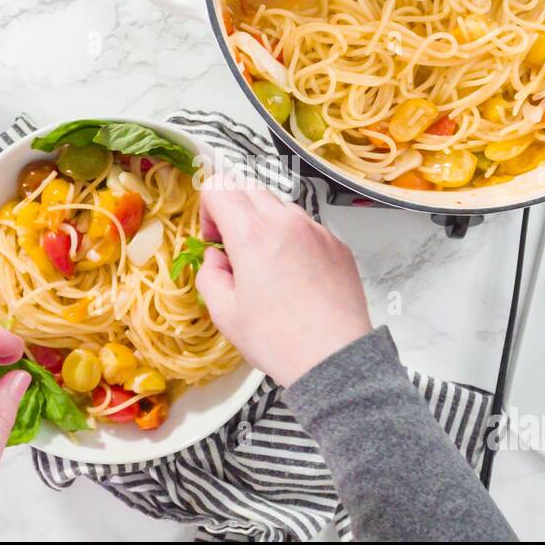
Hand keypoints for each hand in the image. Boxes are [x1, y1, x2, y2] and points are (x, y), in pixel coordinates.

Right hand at [196, 173, 371, 386]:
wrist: (333, 358)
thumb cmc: (279, 340)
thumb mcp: (224, 313)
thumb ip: (210, 274)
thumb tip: (215, 259)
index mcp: (251, 234)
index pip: (219, 186)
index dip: (207, 209)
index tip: (213, 238)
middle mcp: (286, 222)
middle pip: (249, 187)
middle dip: (234, 211)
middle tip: (234, 248)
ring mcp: (316, 231)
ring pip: (280, 206)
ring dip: (264, 223)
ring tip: (266, 265)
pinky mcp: (337, 245)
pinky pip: (307, 227)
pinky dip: (293, 239)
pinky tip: (294, 276)